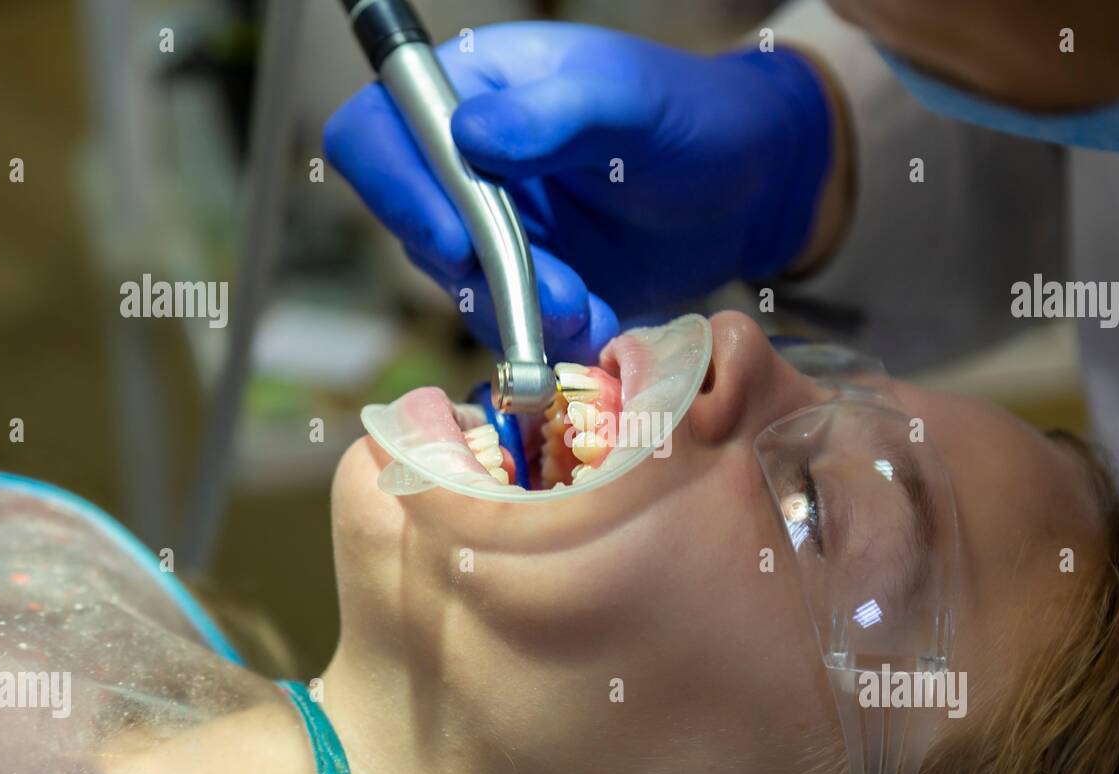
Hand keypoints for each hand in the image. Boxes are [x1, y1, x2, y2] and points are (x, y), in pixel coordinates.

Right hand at [325, 22, 832, 362]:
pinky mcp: (522, 285)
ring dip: (523, 313)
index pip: (375, 134)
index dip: (398, 191)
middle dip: (485, 270)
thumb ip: (555, 112)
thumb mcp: (629, 100)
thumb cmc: (688, 119)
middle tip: (561, 292)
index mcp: (468, 89)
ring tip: (594, 310)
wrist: (742, 189)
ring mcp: (489, 228)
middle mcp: (461, 162)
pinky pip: (507, 326)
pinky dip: (551, 339)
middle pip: (414, 226)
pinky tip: (602, 325)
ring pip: (461, 288)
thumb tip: (470, 135)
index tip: (457, 241)